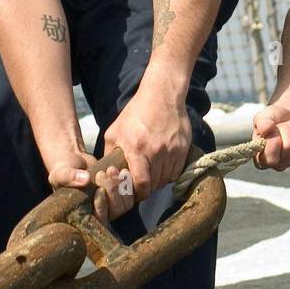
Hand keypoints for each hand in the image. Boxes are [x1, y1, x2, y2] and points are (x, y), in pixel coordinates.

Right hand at [44, 146, 134, 223]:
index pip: (97, 221)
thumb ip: (69, 177)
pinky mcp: (119, 196)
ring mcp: (110, 205)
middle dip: (111, 191)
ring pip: (125, 205)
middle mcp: (98, 213)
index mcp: (82, 215)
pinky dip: (129, 183)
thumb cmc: (64, 171)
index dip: (101, 209)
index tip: (99, 190)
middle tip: (101, 174)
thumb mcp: (61, 173)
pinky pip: (131, 195)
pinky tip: (123, 171)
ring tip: (111, 170)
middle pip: (114, 212)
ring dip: (120, 186)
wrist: (75, 161)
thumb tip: (85, 180)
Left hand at [103, 86, 191, 204]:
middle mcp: (156, 151)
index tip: (134, 191)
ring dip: (158, 180)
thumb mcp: (114, 132)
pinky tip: (162, 164)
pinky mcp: (184, 147)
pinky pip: (177, 170)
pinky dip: (169, 172)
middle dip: (147, 186)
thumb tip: (105, 175)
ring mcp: (172, 150)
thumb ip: (109, 154)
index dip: (138, 193)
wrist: (162, 95)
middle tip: (141, 181)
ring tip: (151, 171)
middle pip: (154, 184)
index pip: (142, 184)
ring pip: (166, 179)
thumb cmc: (135, 114)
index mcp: (137, 148)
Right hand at [252, 104, 289, 169]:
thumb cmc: (271, 120)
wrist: (287, 115)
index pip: (271, 159)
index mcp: (262, 160)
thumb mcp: (262, 118)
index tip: (272, 128)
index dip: (273, 140)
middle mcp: (279, 166)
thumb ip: (261, 123)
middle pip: (289, 146)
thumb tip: (267, 129)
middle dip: (286, 128)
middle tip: (282, 124)